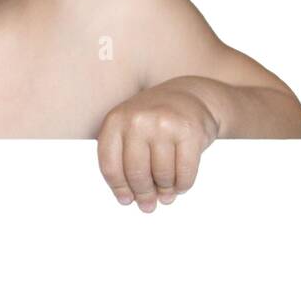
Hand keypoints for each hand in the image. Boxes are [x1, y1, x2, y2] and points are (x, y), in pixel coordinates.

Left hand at [97, 83, 218, 211]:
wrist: (190, 95)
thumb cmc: (155, 119)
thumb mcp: (130, 128)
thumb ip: (124, 157)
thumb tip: (131, 198)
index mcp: (116, 120)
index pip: (110, 165)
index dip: (118, 188)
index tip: (126, 200)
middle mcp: (138, 120)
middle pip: (136, 174)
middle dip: (144, 195)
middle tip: (148, 205)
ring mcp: (164, 124)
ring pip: (162, 176)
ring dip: (165, 191)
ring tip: (166, 193)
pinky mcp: (190, 131)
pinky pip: (184, 173)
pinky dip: (183, 185)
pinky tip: (180, 185)